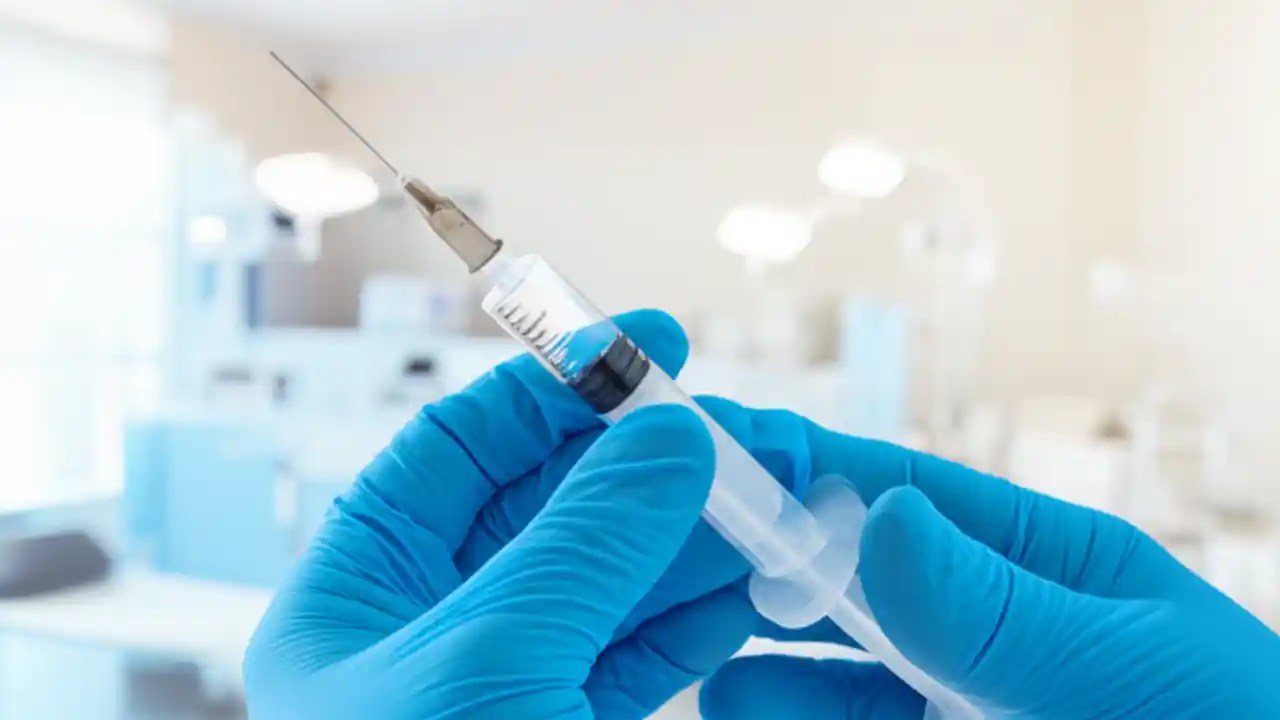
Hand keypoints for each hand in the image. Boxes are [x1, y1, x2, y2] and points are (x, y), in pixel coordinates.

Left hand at [243, 311, 781, 718]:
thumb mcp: (492, 668)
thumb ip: (583, 543)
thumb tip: (670, 434)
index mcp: (356, 604)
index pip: (453, 453)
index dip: (547, 389)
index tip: (643, 344)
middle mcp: (429, 636)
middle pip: (547, 507)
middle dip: (646, 462)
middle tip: (741, 428)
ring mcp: (510, 688)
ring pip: (611, 577)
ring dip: (695, 529)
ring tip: (777, 484)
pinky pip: (647, 651)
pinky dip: (707, 608)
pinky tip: (763, 568)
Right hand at [697, 410, 1279, 718]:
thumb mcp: (1132, 677)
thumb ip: (1003, 610)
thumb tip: (883, 519)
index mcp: (1042, 569)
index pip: (901, 494)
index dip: (803, 465)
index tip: (712, 450)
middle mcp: (984, 634)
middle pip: (846, 581)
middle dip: (760, 563)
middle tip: (671, 554)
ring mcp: (954, 711)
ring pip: (829, 671)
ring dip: (756, 655)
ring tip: (696, 651)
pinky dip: (785, 713)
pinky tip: (740, 708)